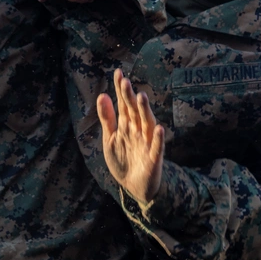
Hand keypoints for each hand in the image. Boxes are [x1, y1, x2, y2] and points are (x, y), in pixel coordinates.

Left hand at [97, 69, 164, 204]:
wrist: (132, 186)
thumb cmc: (123, 160)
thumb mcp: (110, 139)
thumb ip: (107, 119)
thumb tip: (102, 95)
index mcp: (126, 125)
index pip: (124, 103)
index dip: (120, 89)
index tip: (118, 72)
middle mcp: (138, 130)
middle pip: (134, 111)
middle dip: (130, 97)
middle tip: (125, 82)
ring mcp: (147, 143)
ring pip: (147, 124)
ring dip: (145, 111)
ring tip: (141, 97)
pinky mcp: (154, 159)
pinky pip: (157, 147)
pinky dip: (158, 139)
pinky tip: (158, 128)